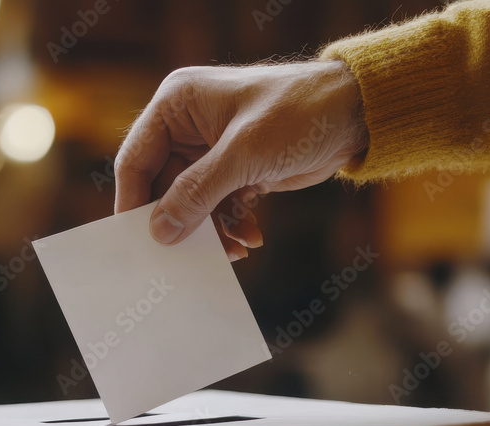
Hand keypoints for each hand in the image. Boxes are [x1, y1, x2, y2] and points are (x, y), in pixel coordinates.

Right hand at [113, 60, 367, 259]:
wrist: (355, 115)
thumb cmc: (298, 113)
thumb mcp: (243, 154)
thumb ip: (197, 193)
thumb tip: (159, 232)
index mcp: (177, 105)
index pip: (136, 160)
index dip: (134, 203)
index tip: (138, 242)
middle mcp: (187, 127)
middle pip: (163, 188)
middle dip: (180, 222)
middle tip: (188, 257)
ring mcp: (211, 151)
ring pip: (192, 204)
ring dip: (210, 230)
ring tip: (232, 249)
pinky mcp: (236, 171)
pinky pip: (218, 208)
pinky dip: (232, 226)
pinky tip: (250, 238)